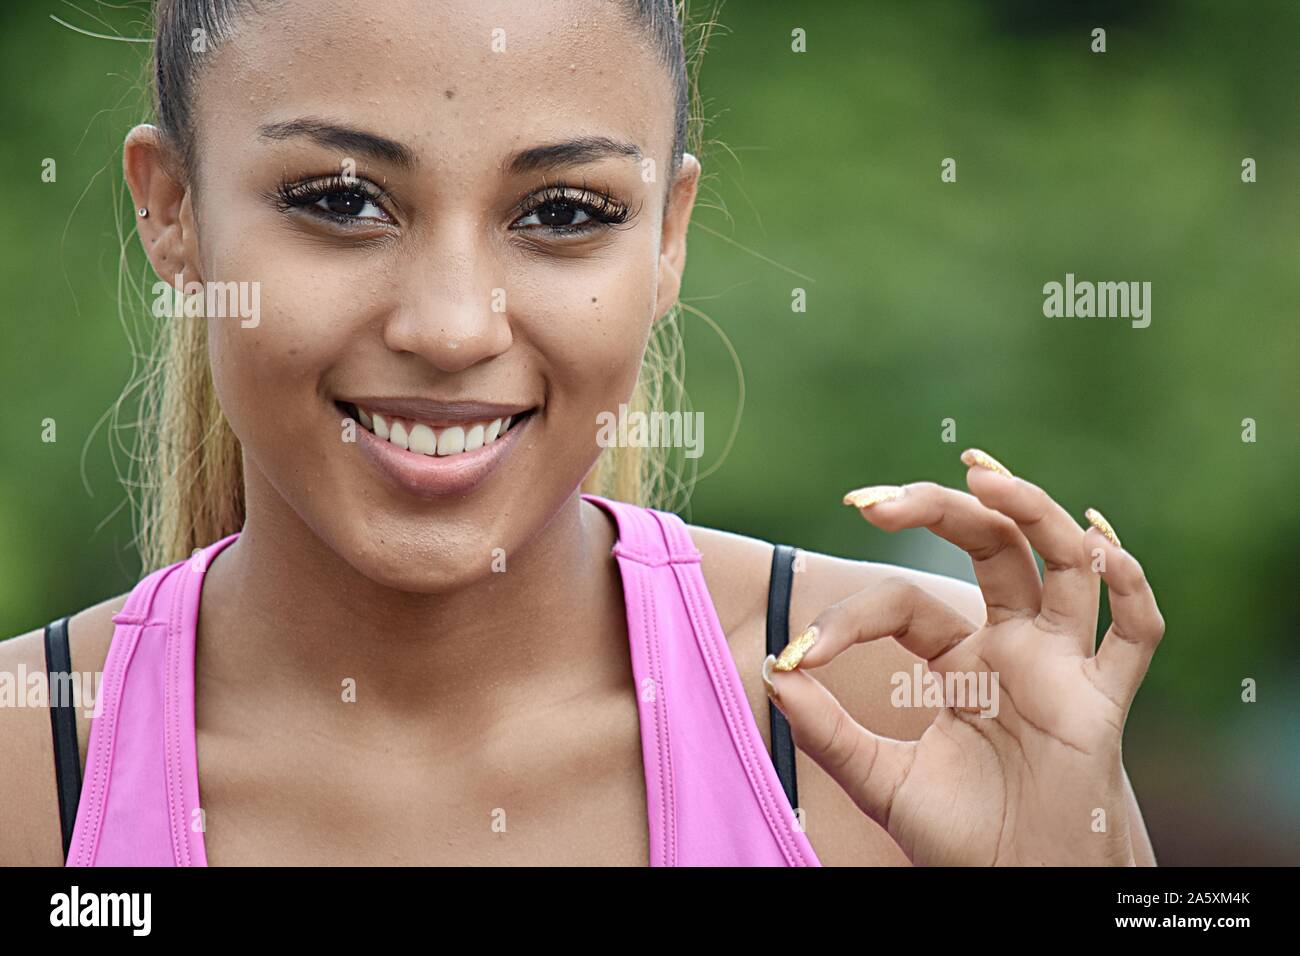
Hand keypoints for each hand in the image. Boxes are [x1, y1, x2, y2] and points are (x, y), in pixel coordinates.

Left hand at [763, 448, 1163, 865]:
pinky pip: (1134, 636)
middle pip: (990, 548)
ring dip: (1032, 513)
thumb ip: (829, 731)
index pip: (903, 604)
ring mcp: (1059, 666)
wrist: (1020, 887)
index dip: (848, 619)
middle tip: (877, 500)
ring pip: (1063, 566)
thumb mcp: (879, 779)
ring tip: (984, 475)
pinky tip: (1102, 544)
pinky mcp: (1100, 702)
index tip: (798, 653)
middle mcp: (1011, 647)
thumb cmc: (959, 834)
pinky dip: (1130, 588)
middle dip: (940, 510)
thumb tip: (773, 673)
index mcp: (957, 658)